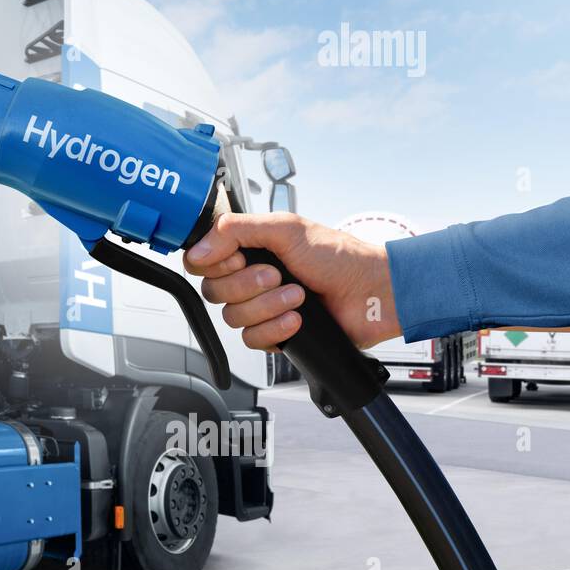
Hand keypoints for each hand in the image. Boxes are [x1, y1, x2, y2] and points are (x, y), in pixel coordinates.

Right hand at [183, 212, 400, 350]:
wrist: (372, 293)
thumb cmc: (339, 257)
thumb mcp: (285, 229)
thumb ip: (235, 231)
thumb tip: (198, 248)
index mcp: (248, 249)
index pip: (202, 261)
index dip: (214, 264)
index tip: (239, 259)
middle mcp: (250, 278)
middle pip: (214, 291)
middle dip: (248, 285)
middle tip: (278, 275)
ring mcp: (261, 307)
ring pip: (233, 317)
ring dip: (267, 306)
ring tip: (298, 296)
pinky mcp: (274, 333)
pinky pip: (252, 340)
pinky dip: (275, 328)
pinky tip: (297, 319)